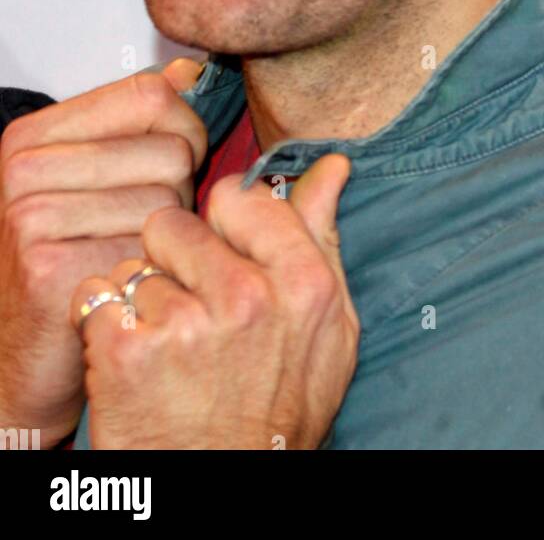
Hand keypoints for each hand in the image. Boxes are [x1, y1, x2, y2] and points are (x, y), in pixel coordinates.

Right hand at [0, 58, 206, 444]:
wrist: (28, 357)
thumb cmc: (72, 261)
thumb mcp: (103, 177)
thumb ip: (143, 121)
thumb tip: (188, 70)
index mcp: (35, 134)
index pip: (152, 94)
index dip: (185, 128)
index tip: (173, 161)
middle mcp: (25, 169)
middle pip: (170, 148)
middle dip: (177, 192)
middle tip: (137, 228)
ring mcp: (32, 217)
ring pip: (168, 199)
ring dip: (169, 235)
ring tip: (131, 255)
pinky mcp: (49, 269)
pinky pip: (151, 248)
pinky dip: (155, 270)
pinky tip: (126, 283)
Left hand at [70, 153, 358, 449]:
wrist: (223, 491)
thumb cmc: (276, 414)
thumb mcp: (325, 328)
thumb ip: (322, 238)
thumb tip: (333, 165)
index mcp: (303, 282)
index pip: (239, 197)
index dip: (223, 228)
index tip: (225, 260)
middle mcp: (247, 296)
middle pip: (176, 223)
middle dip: (176, 261)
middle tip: (194, 317)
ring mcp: (185, 322)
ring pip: (136, 262)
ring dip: (141, 299)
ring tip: (166, 348)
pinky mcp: (127, 349)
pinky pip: (96, 295)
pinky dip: (103, 326)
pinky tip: (132, 362)